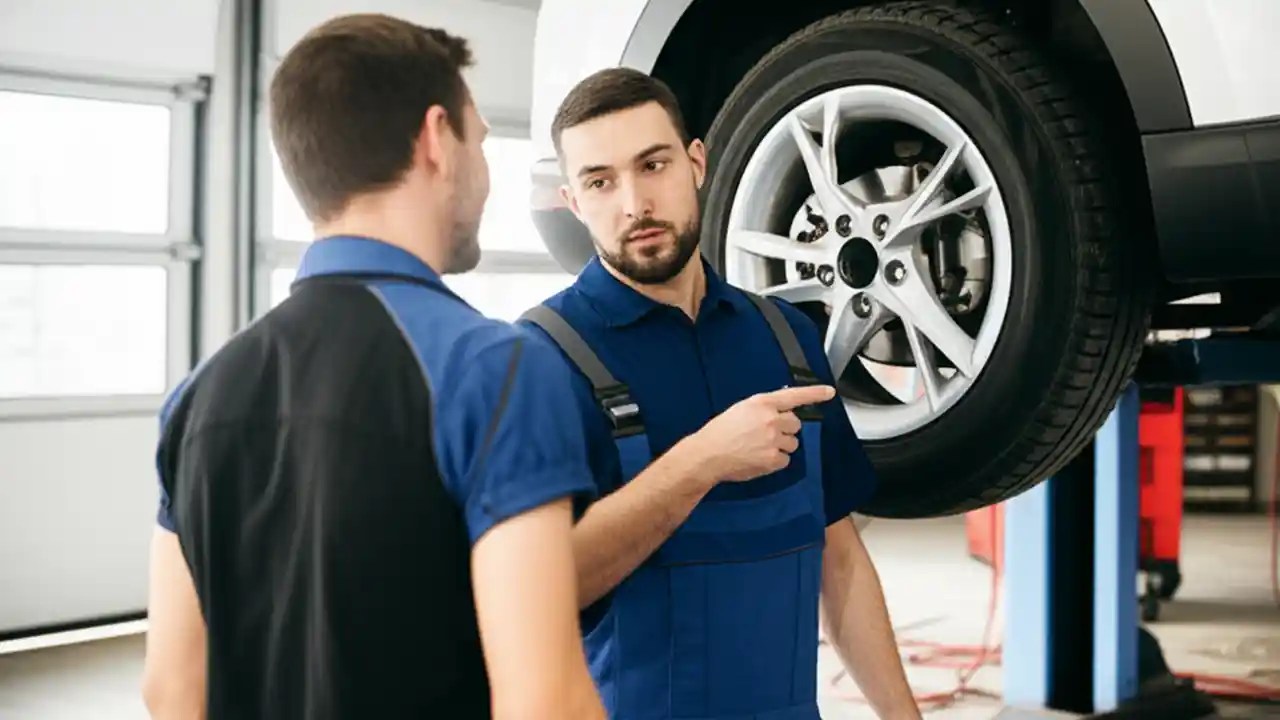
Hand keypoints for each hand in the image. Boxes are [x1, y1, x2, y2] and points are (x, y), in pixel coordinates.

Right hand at [686, 384, 835, 483]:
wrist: (708, 454)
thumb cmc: (720, 432)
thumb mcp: (741, 409)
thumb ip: (763, 408)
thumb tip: (781, 410)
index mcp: (762, 403)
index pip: (794, 396)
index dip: (814, 394)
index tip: (829, 392)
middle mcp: (771, 419)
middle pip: (795, 423)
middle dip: (785, 429)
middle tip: (765, 434)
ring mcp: (773, 440)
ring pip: (793, 442)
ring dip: (781, 445)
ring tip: (759, 447)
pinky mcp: (773, 459)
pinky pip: (785, 459)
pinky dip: (775, 461)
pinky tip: (758, 458)